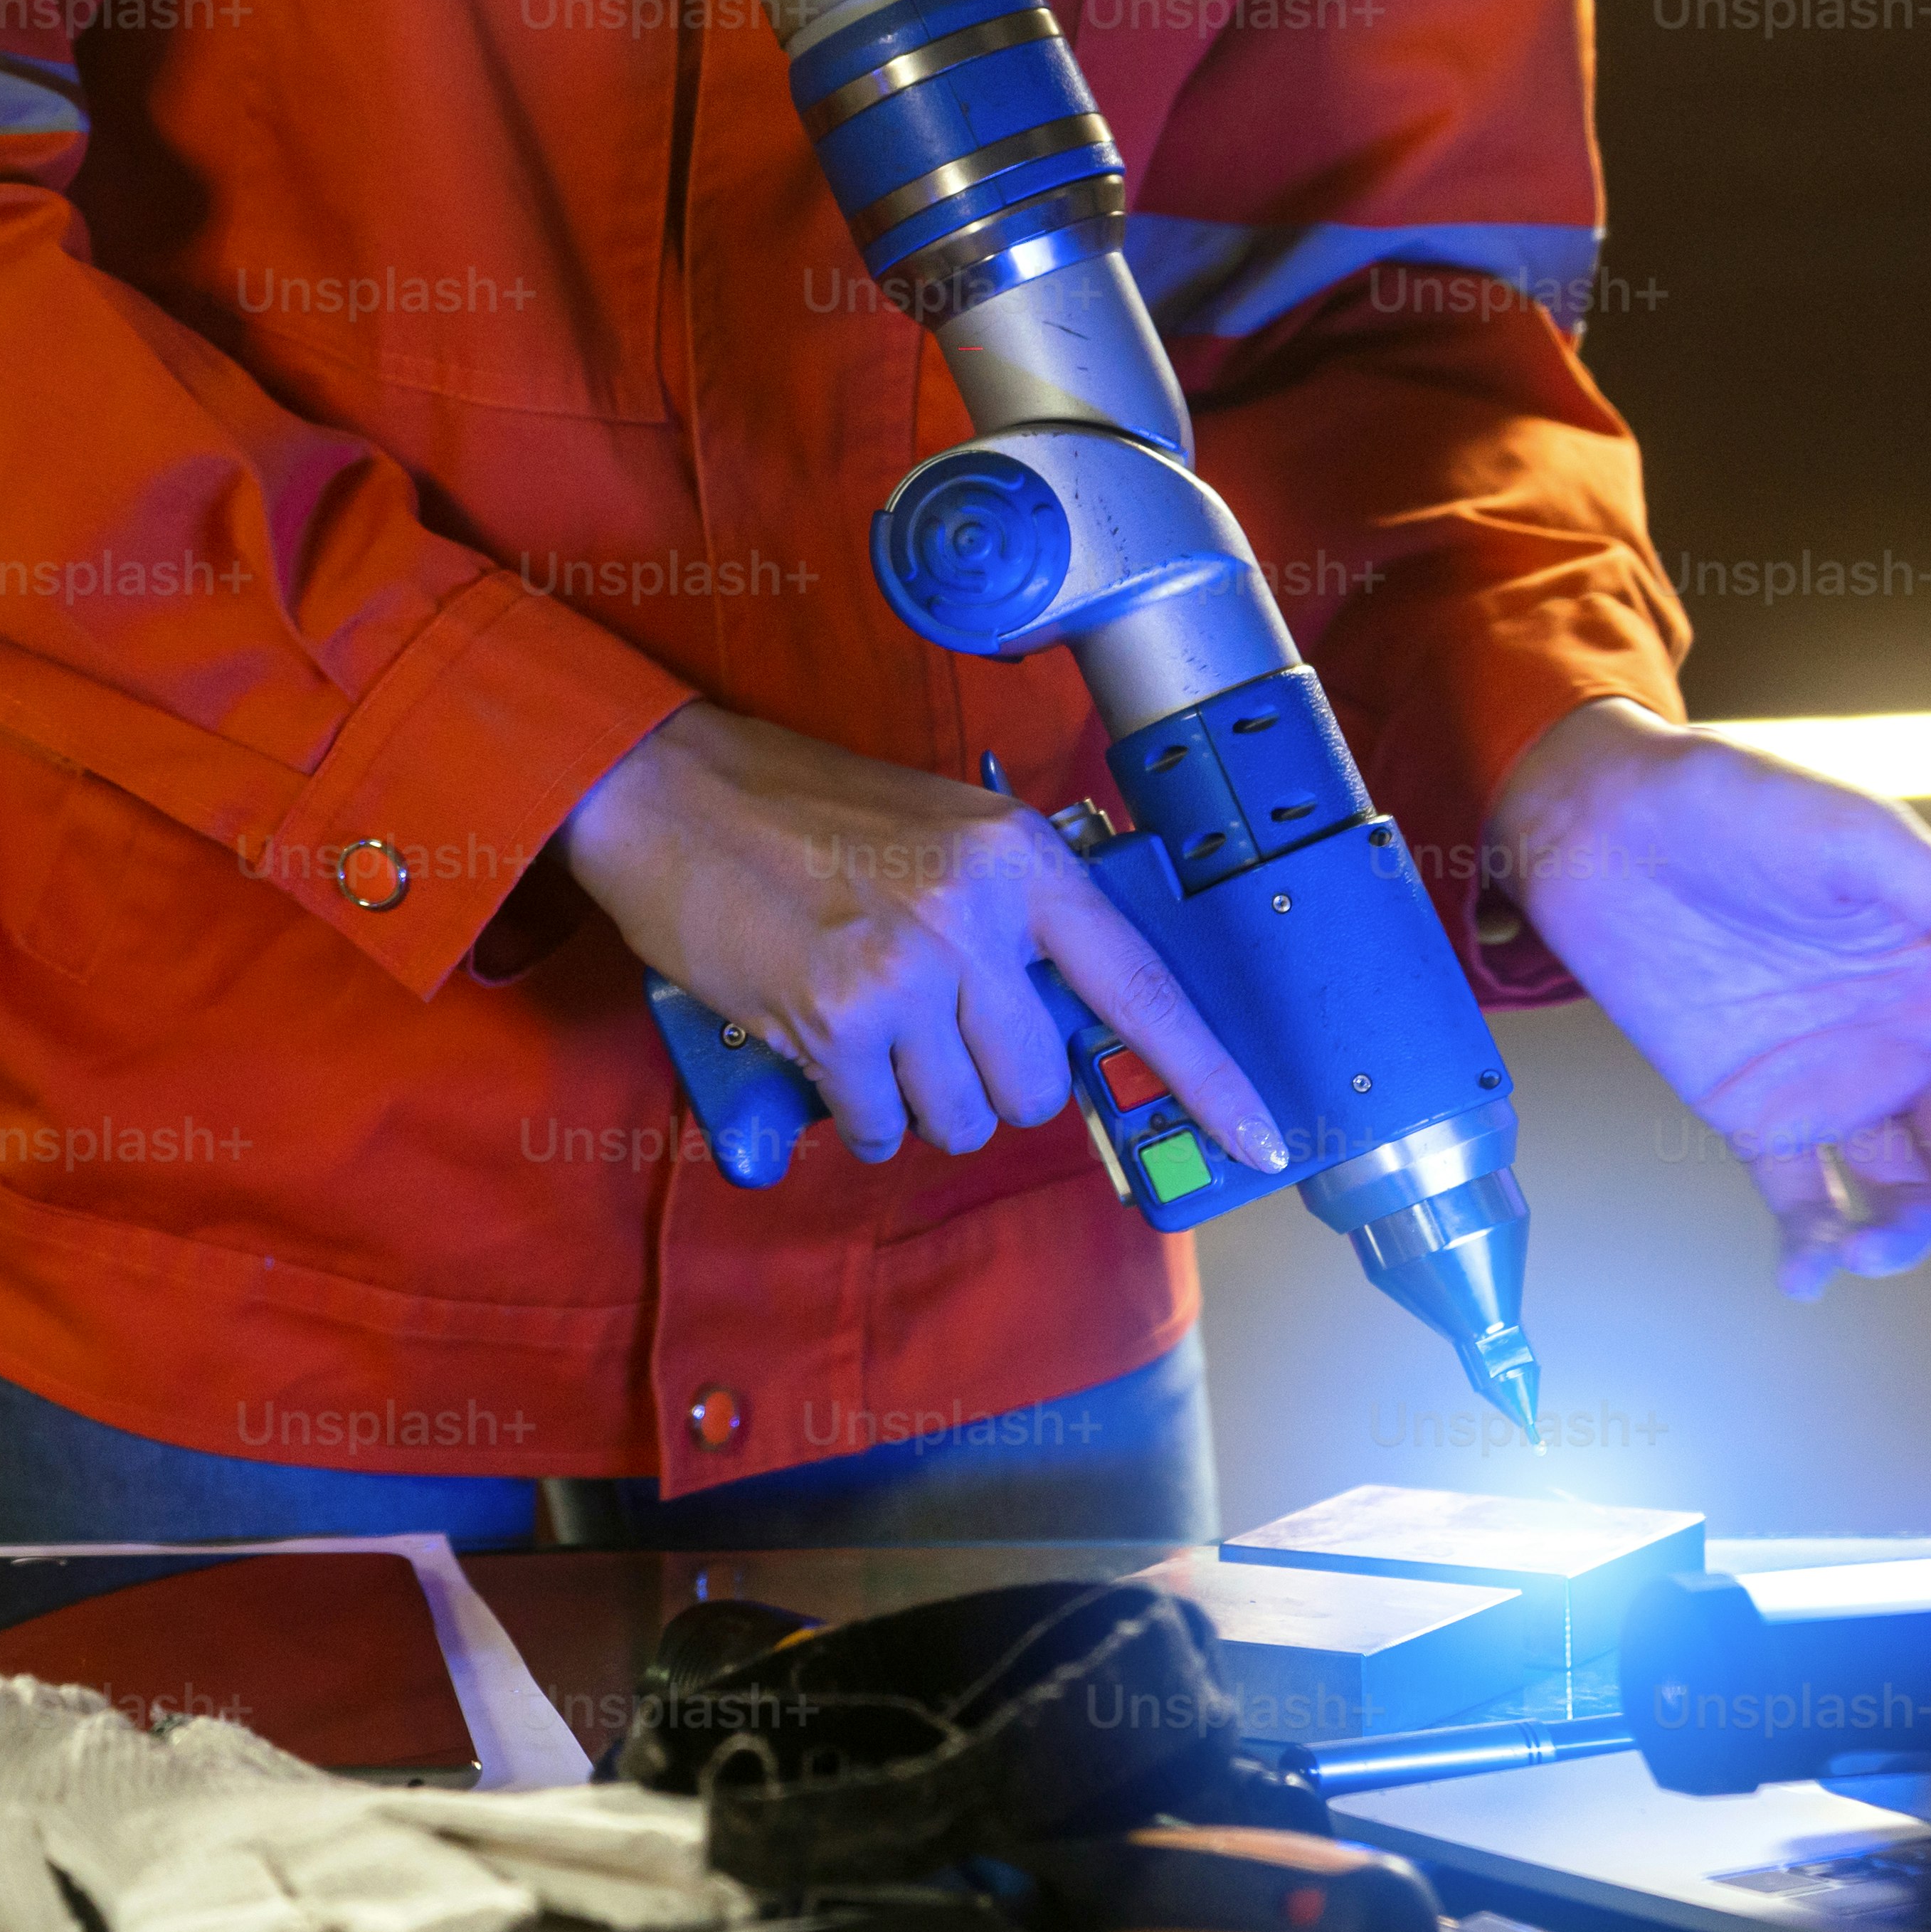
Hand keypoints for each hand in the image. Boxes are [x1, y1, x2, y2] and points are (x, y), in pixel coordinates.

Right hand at [562, 704, 1283, 1170]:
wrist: (666, 787)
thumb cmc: (800, 810)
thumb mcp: (939, 833)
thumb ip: (1009, 917)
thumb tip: (1062, 1024)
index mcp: (1019, 857)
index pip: (1141, 988)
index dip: (1211, 1077)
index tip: (1264, 1144)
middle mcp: (975, 916)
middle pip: (1036, 1081)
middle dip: (988, 1080)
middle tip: (928, 1030)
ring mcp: (905, 972)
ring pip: (961, 1115)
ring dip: (917, 1099)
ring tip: (866, 1031)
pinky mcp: (832, 1021)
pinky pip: (880, 1126)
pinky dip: (858, 1113)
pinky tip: (826, 1054)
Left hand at [1489, 697, 1930, 1296]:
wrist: (1606, 819)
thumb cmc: (1739, 803)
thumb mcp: (1865, 834)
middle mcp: (1900, 1045)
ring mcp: (1830, 1084)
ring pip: (1899, 1189)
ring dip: (1908, 1232)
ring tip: (1878, 1245)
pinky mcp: (1754, 1110)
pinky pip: (1798, 1195)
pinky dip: (1810, 1244)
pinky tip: (1807, 1275)